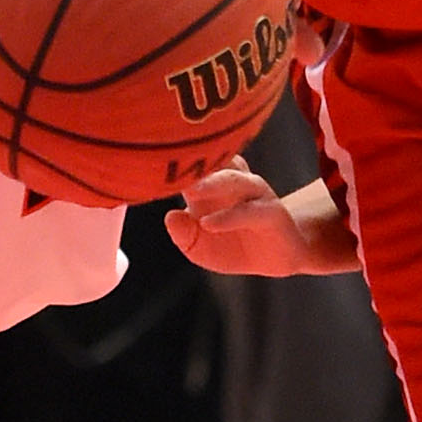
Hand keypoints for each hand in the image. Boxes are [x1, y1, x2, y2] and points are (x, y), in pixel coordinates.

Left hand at [163, 161, 312, 275]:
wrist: (276, 258)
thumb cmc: (233, 246)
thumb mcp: (201, 248)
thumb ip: (184, 235)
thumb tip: (170, 217)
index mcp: (209, 184)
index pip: (190, 167)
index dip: (171, 166)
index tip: (144, 166)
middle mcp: (232, 182)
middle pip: (213, 164)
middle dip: (192, 164)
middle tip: (169, 167)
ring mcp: (253, 194)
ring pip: (234, 179)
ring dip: (213, 182)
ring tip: (192, 191)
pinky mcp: (271, 212)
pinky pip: (248, 211)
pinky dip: (228, 216)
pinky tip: (209, 224)